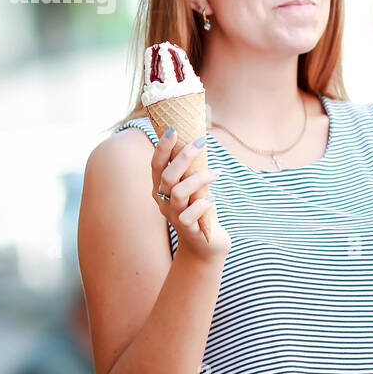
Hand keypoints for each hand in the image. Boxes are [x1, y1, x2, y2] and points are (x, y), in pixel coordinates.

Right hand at [150, 130, 229, 260]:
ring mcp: (173, 215)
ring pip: (178, 192)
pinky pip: (190, 214)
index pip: (156, 165)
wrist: (206, 244)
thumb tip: (199, 140)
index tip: (173, 129)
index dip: (162, 147)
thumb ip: (192, 170)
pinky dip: (202, 204)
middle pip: (167, 175)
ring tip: (216, 173)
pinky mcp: (187, 228)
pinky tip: (212, 200)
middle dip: (183, 156)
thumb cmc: (200, 210)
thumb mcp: (194, 187)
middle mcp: (162, 201)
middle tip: (201, 141)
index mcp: (161, 188)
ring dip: (198, 179)